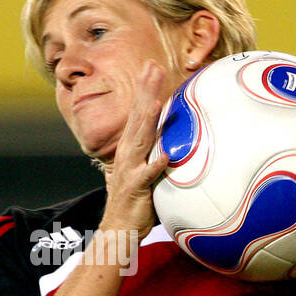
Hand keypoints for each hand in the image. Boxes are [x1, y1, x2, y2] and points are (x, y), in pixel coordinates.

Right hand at [98, 60, 169, 238]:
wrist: (119, 228)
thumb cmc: (137, 200)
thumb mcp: (148, 170)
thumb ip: (158, 152)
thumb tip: (176, 138)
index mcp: (132, 147)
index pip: (140, 113)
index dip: (146, 90)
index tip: (152, 67)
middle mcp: (129, 153)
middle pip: (139, 118)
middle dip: (146, 92)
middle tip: (152, 68)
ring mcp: (131, 169)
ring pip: (140, 140)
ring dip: (148, 120)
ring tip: (156, 100)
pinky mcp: (136, 188)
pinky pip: (148, 175)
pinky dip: (156, 165)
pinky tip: (166, 155)